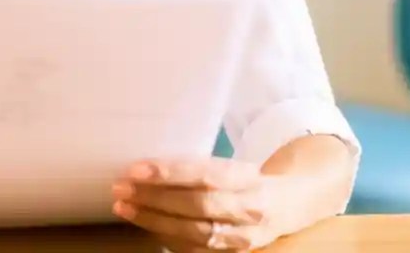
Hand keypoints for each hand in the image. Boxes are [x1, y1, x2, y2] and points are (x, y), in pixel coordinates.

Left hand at [112, 157, 278, 251]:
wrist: (288, 205)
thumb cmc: (247, 179)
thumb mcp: (230, 164)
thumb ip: (196, 166)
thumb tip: (146, 165)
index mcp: (246, 177)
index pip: (205, 175)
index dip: (169, 173)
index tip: (136, 169)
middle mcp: (248, 208)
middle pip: (197, 206)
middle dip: (155, 199)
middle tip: (121, 188)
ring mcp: (243, 236)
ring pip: (194, 232)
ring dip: (154, 221)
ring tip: (125, 208)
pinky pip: (195, 249)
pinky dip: (167, 238)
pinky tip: (145, 225)